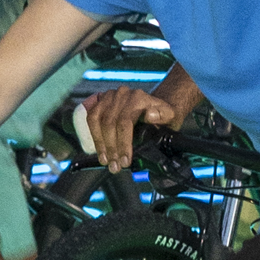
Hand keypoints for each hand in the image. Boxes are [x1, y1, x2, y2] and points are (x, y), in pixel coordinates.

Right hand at [76, 81, 192, 174]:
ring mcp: (109, 96)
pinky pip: (90, 116)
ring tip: (105, 160)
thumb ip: (163, 115)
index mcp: (137, 97)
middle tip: (115, 166)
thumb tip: (149, 115)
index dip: (123, 144)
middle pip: (109, 123)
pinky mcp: (100, 99)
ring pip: (96, 120)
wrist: (154, 105)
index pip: (124, 122)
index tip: (125, 161)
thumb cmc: (162, 114)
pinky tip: (96, 147)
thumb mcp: (170, 115)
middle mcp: (121, 94)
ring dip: (99, 143)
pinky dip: (92, 133)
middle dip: (111, 148)